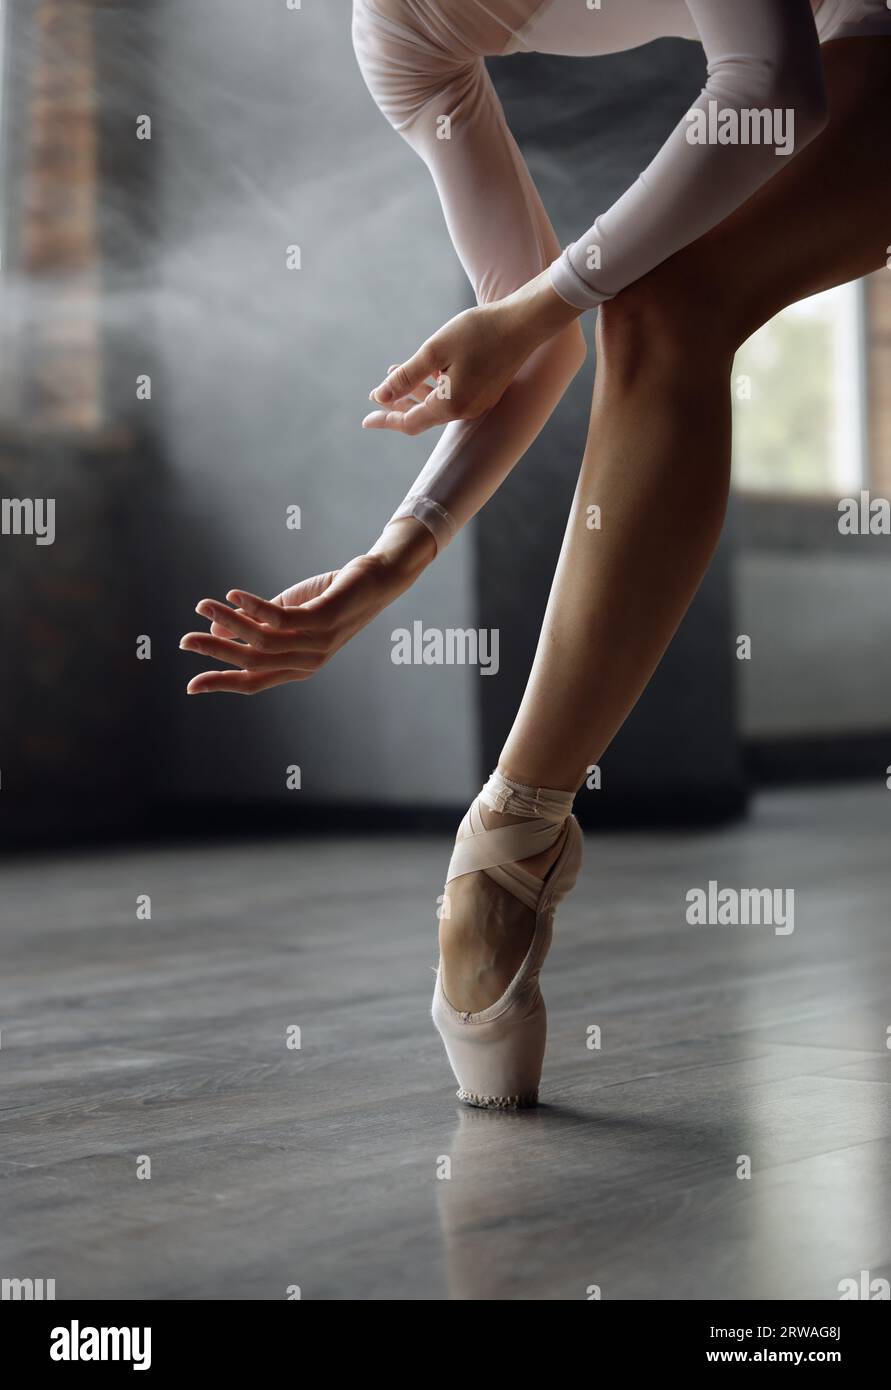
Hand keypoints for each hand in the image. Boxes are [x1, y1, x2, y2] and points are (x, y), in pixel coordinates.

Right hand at [180, 556, 402, 694]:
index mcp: (297, 666)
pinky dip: (253, 606)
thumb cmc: (330, 596)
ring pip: (262, 641)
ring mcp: (317, 642)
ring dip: (228, 622)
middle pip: (252, 664)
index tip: (191, 686)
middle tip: (184, 642)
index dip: (222, 683)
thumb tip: (215, 631)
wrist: (377, 580)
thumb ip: (255, 624)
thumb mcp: (288, 612)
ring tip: (202, 606)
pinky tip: (233, 594)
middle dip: (215, 653)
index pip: (254, 682)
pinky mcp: (323, 619)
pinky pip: (280, 617)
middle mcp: (307, 661)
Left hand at [362, 267, 581, 437]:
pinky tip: (427, 368)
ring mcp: (478, 403)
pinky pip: (453, 396)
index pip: (409, 422)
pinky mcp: (487, 391)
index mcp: (450, 404)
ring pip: (438, 404)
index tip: (365, 420)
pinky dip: (434, 386)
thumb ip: (406, 377)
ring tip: (395, 369)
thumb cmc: (478, 332)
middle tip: (375, 395)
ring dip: (416, 391)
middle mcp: (465, 410)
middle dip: (398, 404)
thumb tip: (379, 397)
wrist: (523, 323)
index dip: (385, 420)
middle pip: (422, 416)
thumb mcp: (434, 351)